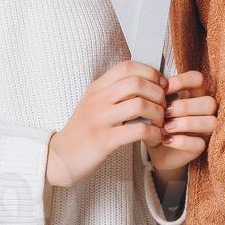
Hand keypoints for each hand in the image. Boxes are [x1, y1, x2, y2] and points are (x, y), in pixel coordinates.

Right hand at [46, 59, 170, 190]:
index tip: (160, 85)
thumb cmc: (84, 130)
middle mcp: (97, 100)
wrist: (60, 157)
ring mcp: (100, 120)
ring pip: (139, 104)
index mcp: (96, 88)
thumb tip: (146, 82)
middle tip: (164, 104)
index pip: (127, 66)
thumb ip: (115, 92)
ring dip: (158, 112)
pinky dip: (154, 132)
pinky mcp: (105, 141)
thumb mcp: (94, 104)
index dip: (150, 72)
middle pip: (137, 82)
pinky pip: (138, 130)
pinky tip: (156, 136)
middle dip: (158, 92)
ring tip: (160, 121)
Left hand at [149, 69, 217, 181]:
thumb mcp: (157, 106)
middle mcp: (205, 111)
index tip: (164, 89)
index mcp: (195, 94)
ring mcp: (206, 130)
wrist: (156, 149)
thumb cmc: (159, 123)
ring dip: (185, 123)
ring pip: (210, 122)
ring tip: (165, 127)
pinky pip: (199, 143)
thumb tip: (158, 87)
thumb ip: (160, 95)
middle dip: (185, 106)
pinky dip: (180, 141)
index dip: (182, 81)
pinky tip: (166, 140)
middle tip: (165, 112)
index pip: (198, 79)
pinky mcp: (201, 147)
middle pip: (209, 102)